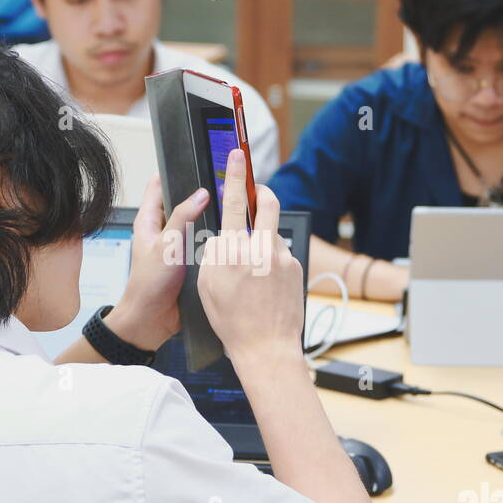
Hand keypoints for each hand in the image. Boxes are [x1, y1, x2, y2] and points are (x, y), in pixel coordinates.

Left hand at [105, 175, 209, 351]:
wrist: (151, 321)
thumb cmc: (148, 286)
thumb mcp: (166, 245)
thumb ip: (183, 218)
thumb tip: (201, 194)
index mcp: (149, 221)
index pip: (159, 185)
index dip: (173, 171)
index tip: (193, 159)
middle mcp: (163, 230)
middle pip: (183, 202)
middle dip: (200, 194)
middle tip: (220, 184)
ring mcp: (176, 246)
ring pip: (196, 223)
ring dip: (208, 219)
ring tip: (226, 209)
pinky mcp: (188, 261)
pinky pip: (203, 244)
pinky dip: (213, 240)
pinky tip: (227, 237)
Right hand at [198, 149, 303, 365]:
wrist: (266, 348)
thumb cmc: (232, 322)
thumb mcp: (207, 284)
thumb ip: (214, 253)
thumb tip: (223, 236)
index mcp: (233, 251)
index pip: (234, 202)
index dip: (235, 174)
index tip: (237, 154)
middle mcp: (260, 248)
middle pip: (268, 204)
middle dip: (263, 192)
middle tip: (258, 191)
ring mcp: (282, 257)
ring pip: (272, 234)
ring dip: (264, 241)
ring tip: (255, 272)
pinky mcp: (296, 267)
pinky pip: (281, 255)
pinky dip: (273, 262)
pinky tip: (266, 285)